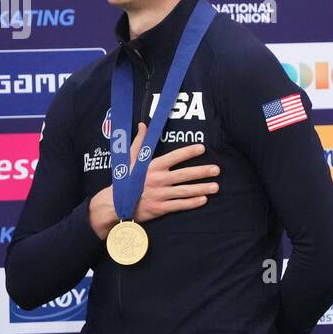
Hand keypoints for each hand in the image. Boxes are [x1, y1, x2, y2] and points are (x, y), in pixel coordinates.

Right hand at [88, 122, 220, 238]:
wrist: (115, 204)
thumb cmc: (126, 180)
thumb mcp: (130, 159)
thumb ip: (140, 142)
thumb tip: (143, 124)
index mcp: (152, 166)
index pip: (173, 157)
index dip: (188, 152)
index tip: (202, 148)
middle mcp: (157, 180)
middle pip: (184, 175)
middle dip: (201, 172)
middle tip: (217, 169)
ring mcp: (159, 195)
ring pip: (184, 191)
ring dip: (201, 189)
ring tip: (216, 187)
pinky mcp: (160, 208)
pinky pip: (179, 205)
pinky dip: (192, 203)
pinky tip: (204, 200)